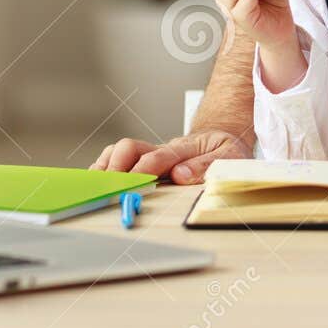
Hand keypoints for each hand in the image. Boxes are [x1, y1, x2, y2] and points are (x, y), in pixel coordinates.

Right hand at [89, 129, 252, 184]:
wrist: (223, 138)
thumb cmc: (226, 150)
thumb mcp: (229, 156)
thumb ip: (206, 166)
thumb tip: (179, 175)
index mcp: (184, 148)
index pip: (158, 157)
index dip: (142, 171)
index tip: (131, 185)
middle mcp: (163, 149)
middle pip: (131, 147)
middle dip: (117, 166)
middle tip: (110, 188)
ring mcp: (151, 153)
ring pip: (120, 150)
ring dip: (107, 165)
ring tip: (98, 184)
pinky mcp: (145, 160)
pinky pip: (119, 158)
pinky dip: (105, 167)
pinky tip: (98, 180)